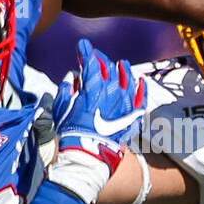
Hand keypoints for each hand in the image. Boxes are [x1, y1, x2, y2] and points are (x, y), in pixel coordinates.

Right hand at [47, 39, 146, 203]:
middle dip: (101, 59)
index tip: (82, 45)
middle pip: (109, 69)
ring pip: (127, 80)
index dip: (86, 51)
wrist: (85, 158)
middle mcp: (111, 93)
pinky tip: (141, 81)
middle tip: (95, 56)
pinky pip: (140, 101)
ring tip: (121, 64)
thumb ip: (68, 90)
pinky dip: (141, 90)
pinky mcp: (131, 119)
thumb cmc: (70, 134)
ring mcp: (124, 105)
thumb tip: (73, 79)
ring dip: (123, 70)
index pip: (91, 63)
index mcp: (92, 88)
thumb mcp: (62, 108)